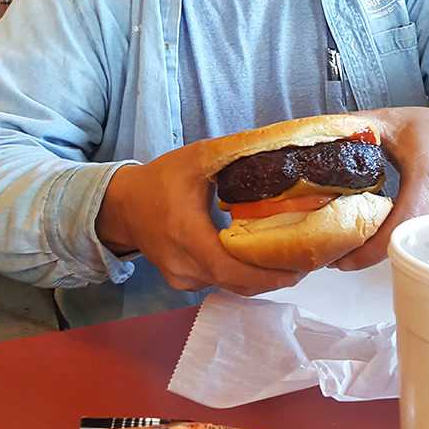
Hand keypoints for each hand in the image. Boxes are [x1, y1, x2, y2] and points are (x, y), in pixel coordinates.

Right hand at [95, 140, 302, 295]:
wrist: (122, 206)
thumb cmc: (159, 180)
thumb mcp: (197, 158)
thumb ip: (234, 151)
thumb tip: (276, 142)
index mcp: (187, 235)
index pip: (231, 268)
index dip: (266, 274)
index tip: (298, 267)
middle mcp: (184, 265)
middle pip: (237, 283)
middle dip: (274, 277)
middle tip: (306, 261)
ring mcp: (182, 278)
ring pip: (230, 287)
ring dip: (260, 278)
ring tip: (290, 259)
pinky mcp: (183, 282)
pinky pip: (219, 283)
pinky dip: (243, 275)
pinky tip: (261, 260)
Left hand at [334, 105, 428, 270]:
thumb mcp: (396, 122)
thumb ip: (357, 125)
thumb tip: (319, 130)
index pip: (399, 225)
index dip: (369, 249)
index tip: (342, 258)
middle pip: (405, 245)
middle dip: (369, 255)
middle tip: (338, 255)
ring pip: (415, 250)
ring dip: (385, 253)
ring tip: (355, 249)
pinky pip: (426, 247)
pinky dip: (403, 247)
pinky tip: (383, 241)